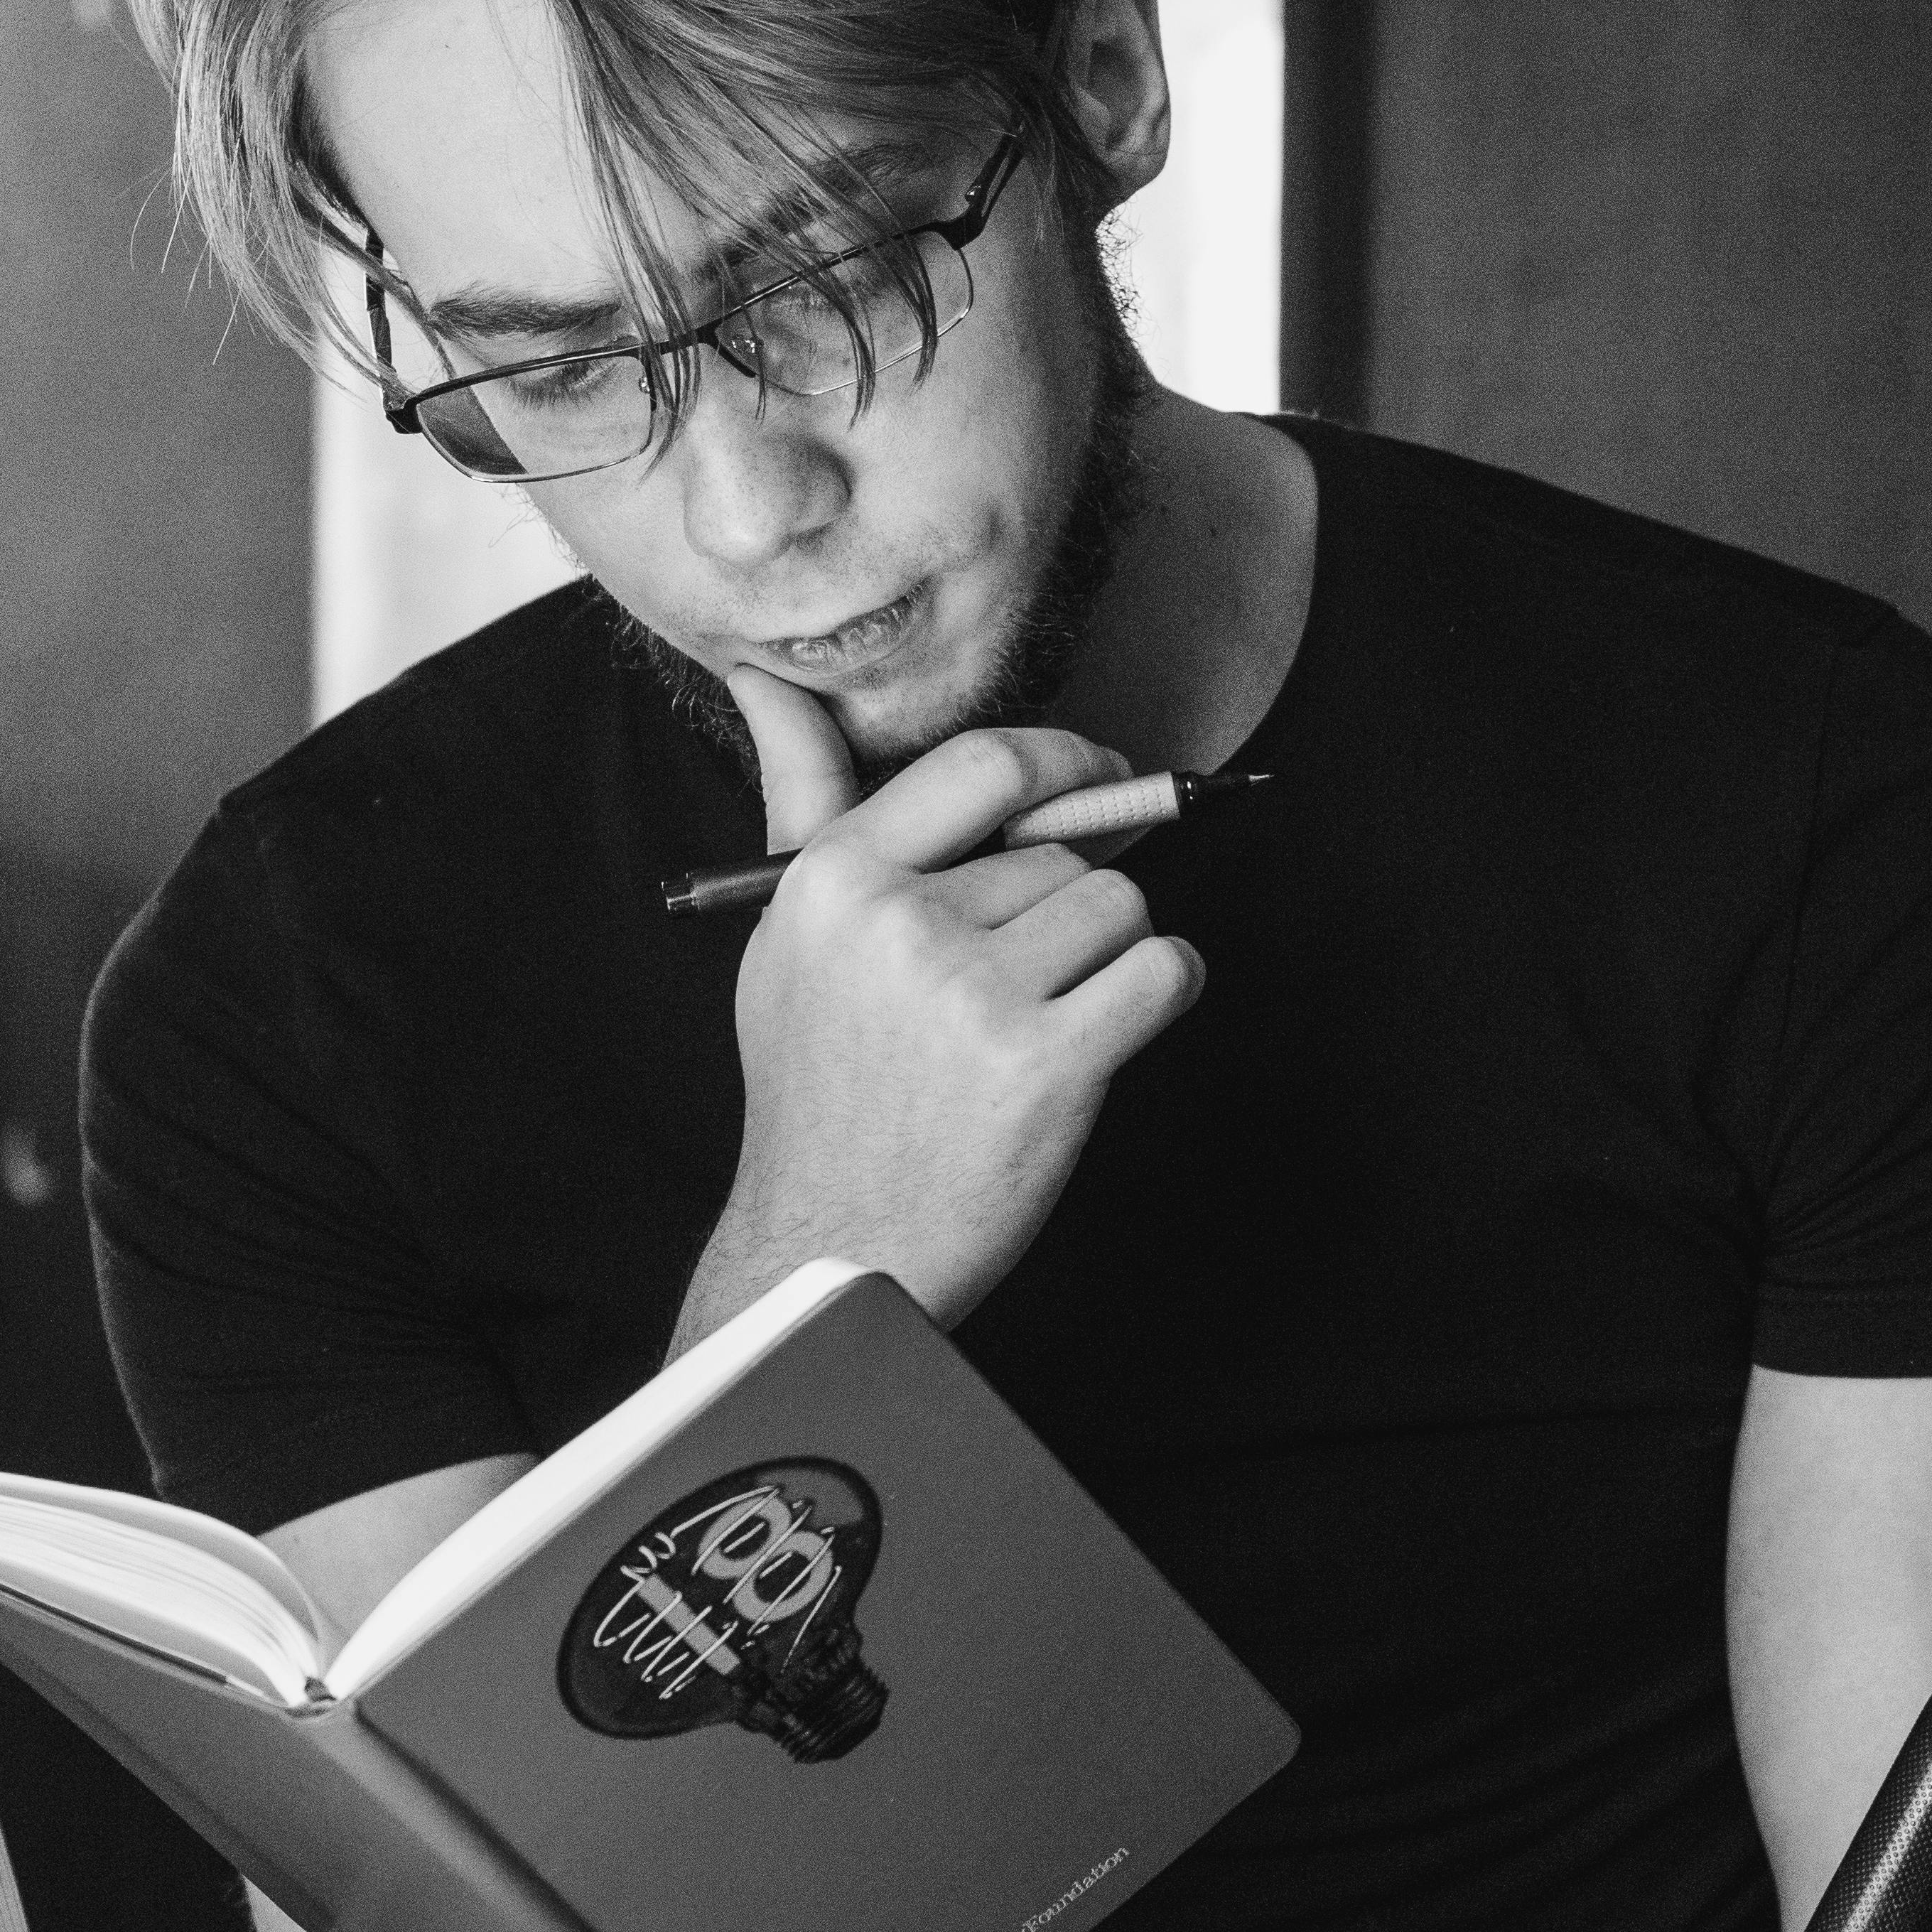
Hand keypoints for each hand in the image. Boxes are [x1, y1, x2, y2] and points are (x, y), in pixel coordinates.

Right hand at [682, 665, 1204, 1337]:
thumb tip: (768, 680)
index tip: (1098, 776)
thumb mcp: (787, 941)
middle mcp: (899, 926)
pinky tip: (1108, 1033)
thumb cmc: (822, 1093)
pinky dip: (1161, 993)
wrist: (837, 1250)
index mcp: (834, 882)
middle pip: (1062, 852)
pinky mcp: (1047, 1064)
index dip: (1064, 761)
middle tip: (1014, 988)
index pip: (984, 763)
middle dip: (1063, 908)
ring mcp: (974, 995)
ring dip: (1107, 958)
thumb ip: (804, 805)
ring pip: (1117, 907)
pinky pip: (1163, 969)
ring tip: (1040, 1023)